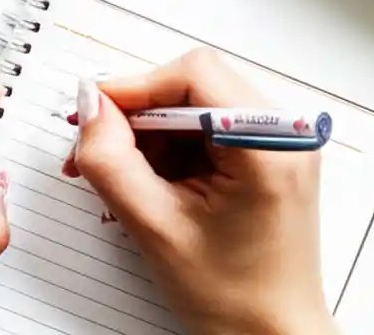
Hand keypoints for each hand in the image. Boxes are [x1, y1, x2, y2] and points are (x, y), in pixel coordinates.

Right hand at [63, 49, 337, 334]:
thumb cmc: (233, 298)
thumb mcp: (154, 226)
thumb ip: (112, 160)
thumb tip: (89, 106)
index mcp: (269, 146)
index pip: (194, 75)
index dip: (134, 88)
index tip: (94, 113)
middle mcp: (283, 134)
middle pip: (191, 86)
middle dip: (137, 117)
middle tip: (96, 150)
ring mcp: (277, 144)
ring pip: (192, 105)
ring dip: (148, 136)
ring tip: (124, 181)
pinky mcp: (264, 157)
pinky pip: (204, 129)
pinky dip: (168, 149)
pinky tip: (150, 185)